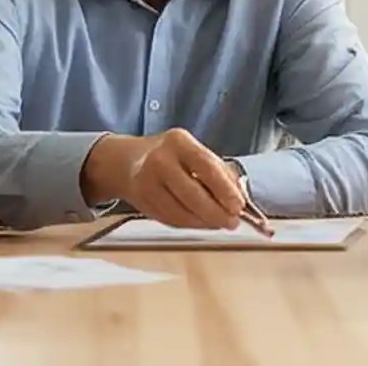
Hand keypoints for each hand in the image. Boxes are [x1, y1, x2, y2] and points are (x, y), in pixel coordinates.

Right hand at [84, 129, 244, 229]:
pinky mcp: (143, 204)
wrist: (128, 162)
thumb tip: (239, 197)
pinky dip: (191, 224)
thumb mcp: (194, 151)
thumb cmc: (171, 156)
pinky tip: (202, 221)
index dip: (224, 189)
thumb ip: (219, 171)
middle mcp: (160, 160)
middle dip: (216, 212)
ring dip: (205, 222)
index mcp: (178, 142)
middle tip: (232, 221)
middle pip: (192, 194)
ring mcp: (148, 183)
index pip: (206, 166)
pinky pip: (172, 220)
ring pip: (182, 212)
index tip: (238, 206)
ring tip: (220, 223)